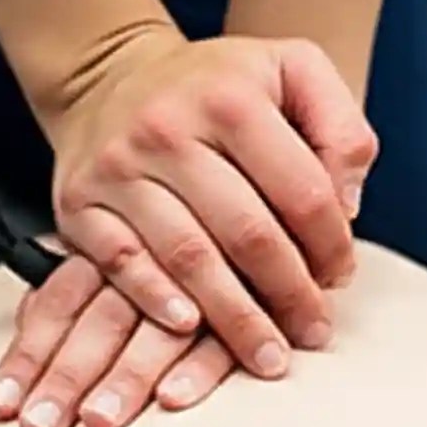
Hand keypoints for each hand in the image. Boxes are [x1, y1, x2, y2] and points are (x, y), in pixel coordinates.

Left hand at [0, 255, 235, 426]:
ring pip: (158, 332)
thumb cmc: (179, 260)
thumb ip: (73, 290)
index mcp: (112, 251)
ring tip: (98, 420)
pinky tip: (172, 397)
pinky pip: (222, 340)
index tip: (3, 404)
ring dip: (126, 376)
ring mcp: (204, 288)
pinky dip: (197, 368)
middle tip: (41, 425)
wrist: (266, 223)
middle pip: (101, 321)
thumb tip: (25, 330)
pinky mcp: (256, 307)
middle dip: (67, 376)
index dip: (28, 354)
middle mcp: (151, 267)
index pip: (59, 303)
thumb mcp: (119, 258)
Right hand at [50, 30, 376, 379]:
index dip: (330, 246)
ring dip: (234, 317)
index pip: (301, 191)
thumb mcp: (293, 71)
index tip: (340, 278)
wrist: (108, 75)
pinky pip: (121, 264)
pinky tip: (188, 327)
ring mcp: (118, 168)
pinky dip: (156, 300)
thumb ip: (341, 129)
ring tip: (267, 354)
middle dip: (289, 294)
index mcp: (231, 99)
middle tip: (312, 331)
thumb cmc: (214, 86)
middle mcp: (168, 130)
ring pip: (188, 257)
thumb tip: (347, 206)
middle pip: (247, 232)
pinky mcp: (79, 203)